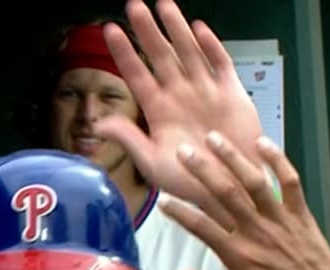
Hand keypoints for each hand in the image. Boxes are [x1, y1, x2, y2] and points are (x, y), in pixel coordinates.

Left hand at [94, 0, 264, 220]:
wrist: (228, 191)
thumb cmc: (188, 182)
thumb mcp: (152, 164)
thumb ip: (128, 139)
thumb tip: (98, 125)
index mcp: (158, 110)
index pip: (136, 74)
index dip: (124, 52)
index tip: (110, 30)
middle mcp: (179, 95)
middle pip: (160, 55)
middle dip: (147, 30)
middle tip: (133, 5)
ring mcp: (205, 91)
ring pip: (188, 52)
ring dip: (176, 29)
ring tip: (163, 5)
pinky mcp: (231, 94)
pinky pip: (220, 64)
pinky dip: (211, 46)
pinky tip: (199, 28)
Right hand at [156, 129, 329, 269]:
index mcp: (239, 257)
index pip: (202, 228)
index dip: (180, 213)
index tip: (163, 202)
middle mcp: (257, 232)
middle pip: (225, 194)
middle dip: (201, 171)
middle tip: (182, 151)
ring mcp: (281, 220)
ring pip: (254, 182)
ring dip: (233, 157)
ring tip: (214, 137)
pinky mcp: (301, 215)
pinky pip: (289, 182)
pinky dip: (277, 161)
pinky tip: (262, 143)